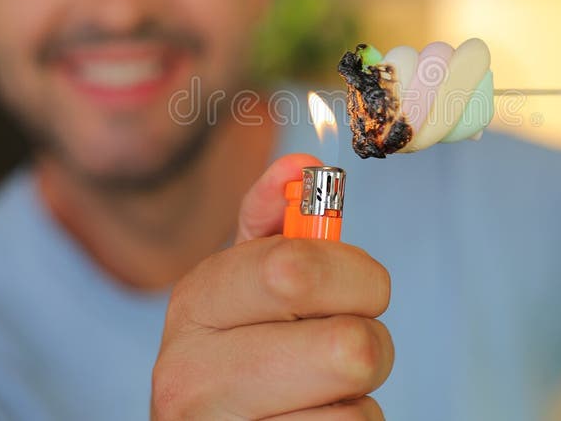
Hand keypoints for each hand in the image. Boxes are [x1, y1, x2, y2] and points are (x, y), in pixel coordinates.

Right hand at [151, 154, 393, 419]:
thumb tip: (304, 163)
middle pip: (350, 346)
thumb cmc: (241, 351)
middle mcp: (190, 374)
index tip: (359, 286)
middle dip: (369, 340)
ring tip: (314, 393)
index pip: (295, 269)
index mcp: (196, 302)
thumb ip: (273, 221)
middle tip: (341, 342)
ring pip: (359, 410)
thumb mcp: (244, 284)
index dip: (355, 274)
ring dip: (356, 398)